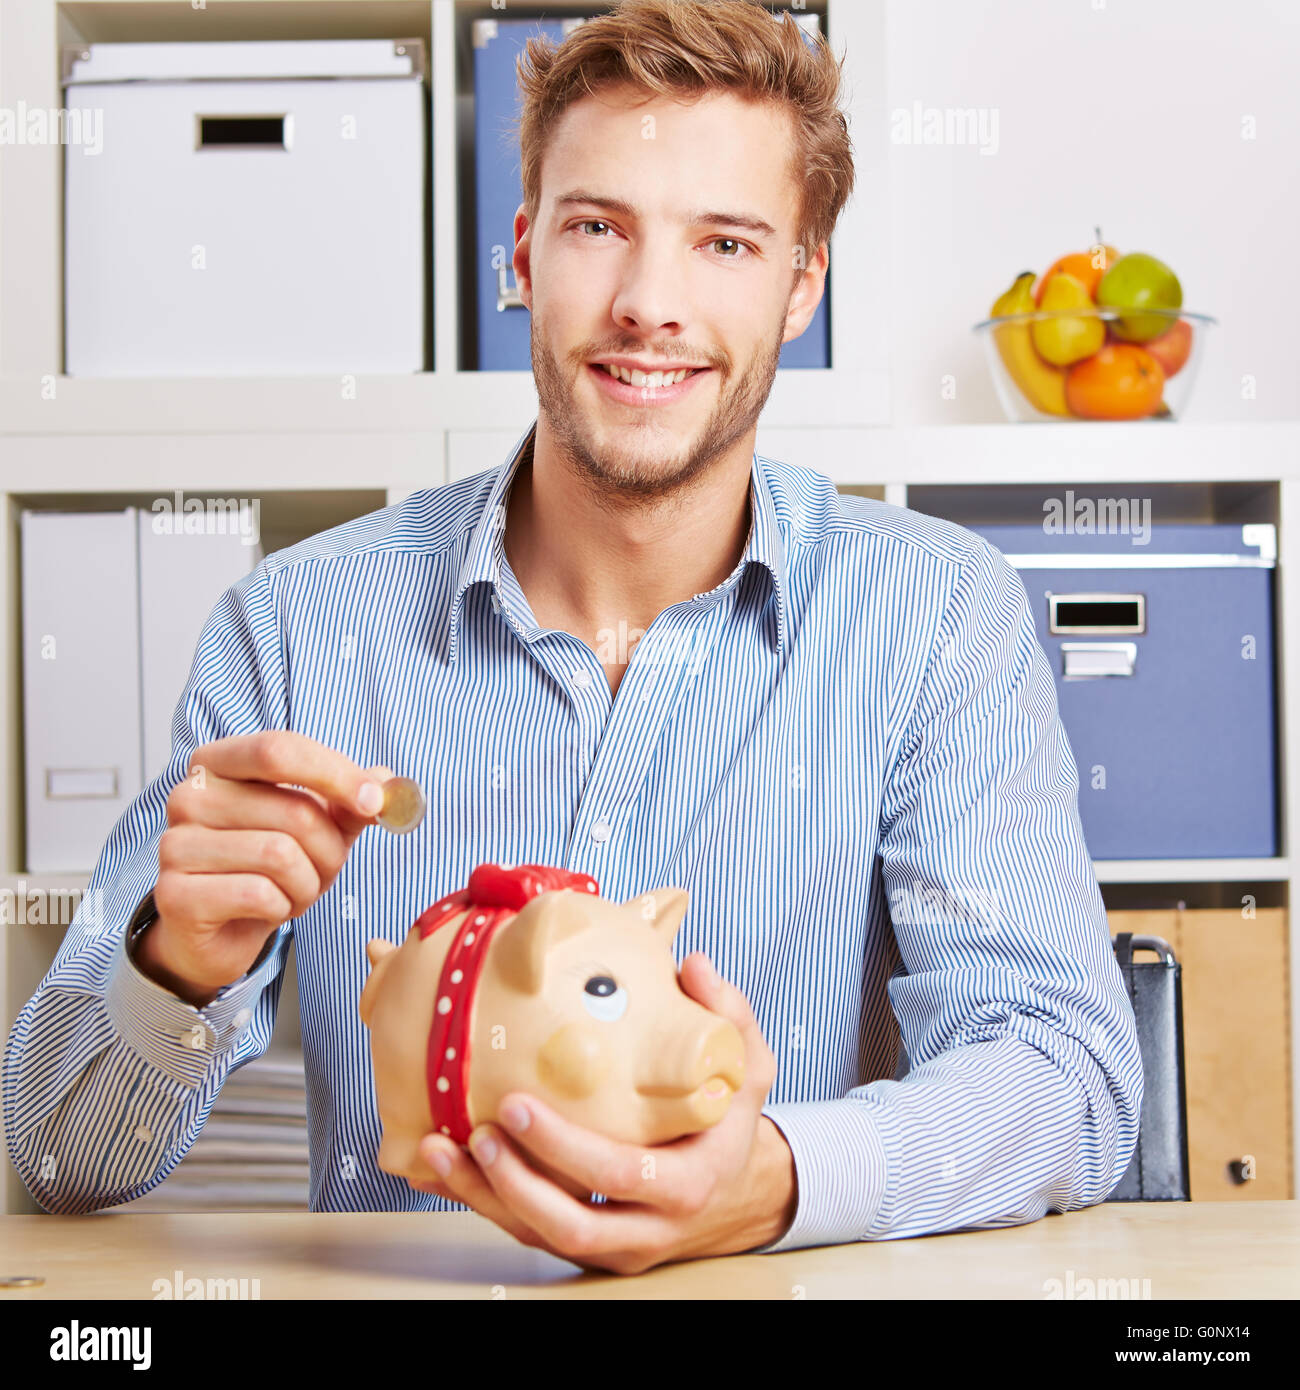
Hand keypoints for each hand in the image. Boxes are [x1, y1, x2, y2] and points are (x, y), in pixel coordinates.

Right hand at [144, 730, 391, 1005]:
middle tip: (328, 869)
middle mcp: (189, 796)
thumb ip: (350, 801)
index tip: (375, 801)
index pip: (281, 749)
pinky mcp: (175, 894)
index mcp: (218, 762)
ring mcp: (175, 844)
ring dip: (308, 882)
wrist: (219, 930)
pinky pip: (260, 893)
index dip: (336, 774)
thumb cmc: (266, 868)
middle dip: (331, 848)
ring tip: (295, 890)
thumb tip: (385, 780)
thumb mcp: (318, 827)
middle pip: (293, 810)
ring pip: (281, 854)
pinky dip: (283, 906)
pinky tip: (271, 909)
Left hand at [409, 953, 797, 1274]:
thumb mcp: (747, 1068)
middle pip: (571, 1223)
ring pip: (541, 1237)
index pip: (621, 1176)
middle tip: (477, 1128)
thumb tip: (695, 966)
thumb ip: (728, 1015)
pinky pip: (528, 1233)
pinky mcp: (587, 1246)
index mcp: (688, 1183)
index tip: (519, 1104)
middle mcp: (649, 1227)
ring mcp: (615, 1245)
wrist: (736, 1192)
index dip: (564, 1148)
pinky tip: (444, 1173)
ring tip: (441, 1153)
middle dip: (514, 1179)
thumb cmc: (730, 1122)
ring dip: (485, 1199)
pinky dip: (482, 1204)